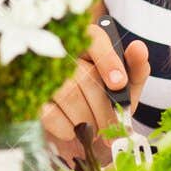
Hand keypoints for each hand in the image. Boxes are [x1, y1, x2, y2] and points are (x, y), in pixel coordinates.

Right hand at [40, 21, 149, 160]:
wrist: (78, 129)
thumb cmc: (103, 102)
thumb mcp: (125, 88)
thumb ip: (136, 69)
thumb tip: (139, 48)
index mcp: (86, 42)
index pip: (95, 39)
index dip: (108, 60)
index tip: (119, 84)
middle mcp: (61, 52)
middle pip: (85, 76)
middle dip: (104, 109)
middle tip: (114, 129)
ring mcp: (41, 74)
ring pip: (68, 94)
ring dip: (87, 120)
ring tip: (95, 131)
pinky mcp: (31, 98)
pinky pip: (50, 113)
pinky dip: (67, 128)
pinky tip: (73, 131)